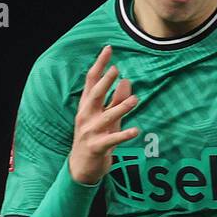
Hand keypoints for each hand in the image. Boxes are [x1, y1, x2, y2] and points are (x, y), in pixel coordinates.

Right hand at [69, 44, 139, 185]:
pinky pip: (111, 139)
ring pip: (106, 117)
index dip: (100, 64)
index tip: (109, 49)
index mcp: (87, 106)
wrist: (81, 168)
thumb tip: (127, 80)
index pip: (91, 81)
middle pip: (95, 95)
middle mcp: (86, 116)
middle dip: (105, 83)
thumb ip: (116, 100)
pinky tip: (136, 130)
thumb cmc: (95, 139)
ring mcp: (90, 132)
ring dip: (121, 107)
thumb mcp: (106, 118)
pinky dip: (124, 135)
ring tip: (135, 99)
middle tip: (116, 70)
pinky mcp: (96, 147)